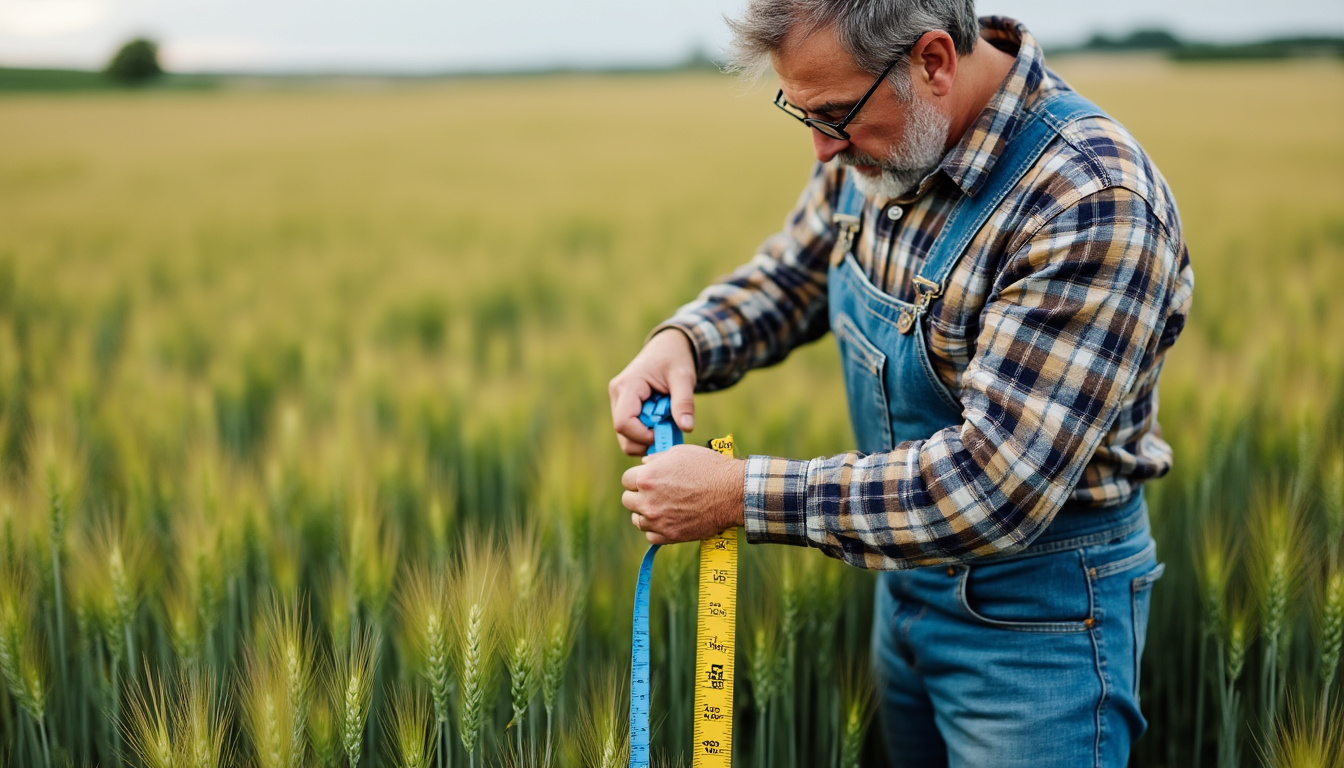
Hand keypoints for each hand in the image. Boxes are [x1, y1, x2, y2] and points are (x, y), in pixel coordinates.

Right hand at [608, 329, 696, 455]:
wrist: (667, 348)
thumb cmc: (675, 359)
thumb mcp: (684, 378)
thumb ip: (684, 402)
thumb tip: (687, 428)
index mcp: (628, 385)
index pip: (624, 422)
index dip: (643, 435)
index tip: (665, 432)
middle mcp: (617, 395)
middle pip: (623, 434)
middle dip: (647, 439)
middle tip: (669, 430)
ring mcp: (618, 402)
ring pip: (626, 436)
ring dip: (648, 437)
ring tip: (666, 422)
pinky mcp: (623, 408)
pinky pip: (631, 431)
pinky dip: (647, 433)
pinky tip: (661, 421)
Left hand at [621, 445, 745, 543]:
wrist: (732, 492)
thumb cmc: (708, 468)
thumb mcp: (680, 453)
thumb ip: (656, 459)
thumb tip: (644, 463)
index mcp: (647, 478)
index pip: (626, 480)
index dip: (637, 478)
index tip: (648, 479)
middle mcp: (648, 501)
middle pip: (628, 500)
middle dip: (638, 495)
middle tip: (654, 494)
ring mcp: (658, 520)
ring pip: (637, 520)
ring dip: (645, 513)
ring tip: (661, 507)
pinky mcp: (670, 536)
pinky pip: (650, 536)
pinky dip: (656, 530)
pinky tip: (667, 520)